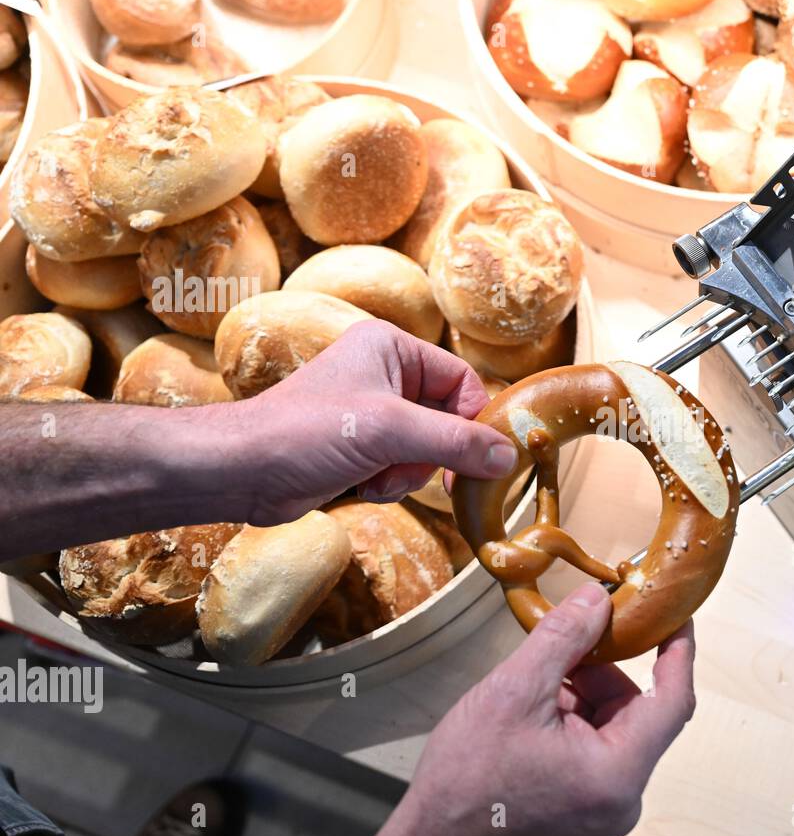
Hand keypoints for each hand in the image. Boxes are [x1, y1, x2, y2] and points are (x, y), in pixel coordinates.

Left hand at [229, 319, 517, 525]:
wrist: (242, 471)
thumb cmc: (306, 433)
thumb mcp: (390, 431)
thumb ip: (455, 441)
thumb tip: (509, 456)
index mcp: (392, 348)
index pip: (462, 381)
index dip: (471, 421)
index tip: (474, 459)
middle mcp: (385, 373)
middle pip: (448, 419)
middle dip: (433, 453)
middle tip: (416, 471)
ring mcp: (373, 411)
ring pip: (428, 448)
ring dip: (412, 473)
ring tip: (379, 479)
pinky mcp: (361, 445)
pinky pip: (404, 465)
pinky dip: (393, 483)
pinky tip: (365, 487)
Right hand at [361, 584, 696, 835]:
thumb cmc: (466, 782)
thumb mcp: (514, 692)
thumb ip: (562, 638)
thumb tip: (597, 598)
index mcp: (617, 772)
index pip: (672, 699)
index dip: (677, 650)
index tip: (674, 612)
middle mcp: (623, 796)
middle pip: (638, 711)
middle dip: (605, 670)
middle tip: (571, 637)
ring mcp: (605, 805)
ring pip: (613, 726)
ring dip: (584, 693)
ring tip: (537, 681)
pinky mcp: (585, 806)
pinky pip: (596, 747)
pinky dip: (572, 717)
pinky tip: (534, 708)